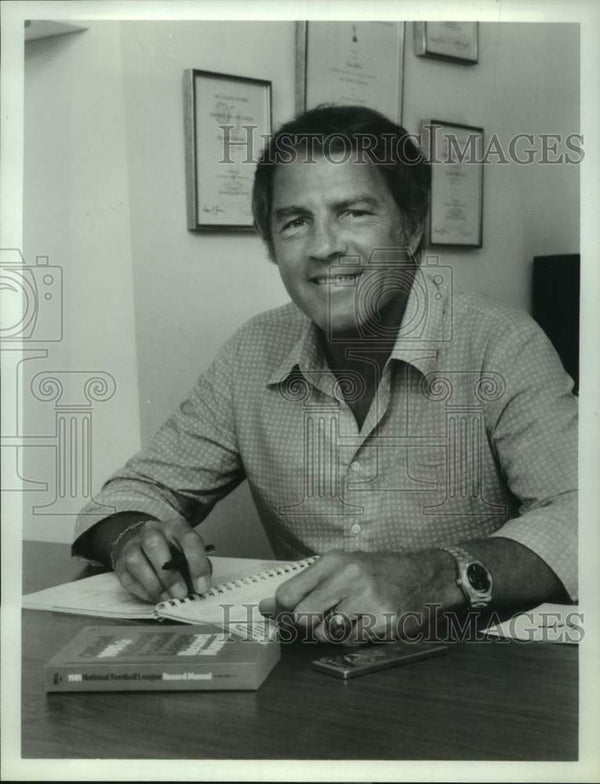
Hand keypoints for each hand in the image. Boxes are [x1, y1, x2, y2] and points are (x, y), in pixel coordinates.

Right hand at [112, 518, 211, 602]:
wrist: (145, 545)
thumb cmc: (174, 552)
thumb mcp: (190, 553)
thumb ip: (197, 566)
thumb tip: (198, 586)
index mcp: (175, 526)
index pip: (188, 539)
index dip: (197, 564)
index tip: (202, 586)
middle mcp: (152, 531)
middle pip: (154, 545)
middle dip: (169, 575)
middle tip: (181, 594)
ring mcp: (133, 545)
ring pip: (136, 561)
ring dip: (155, 585)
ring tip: (168, 598)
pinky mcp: (121, 563)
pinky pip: (128, 578)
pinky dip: (144, 591)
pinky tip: (156, 597)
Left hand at [260, 549, 459, 642]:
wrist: (423, 576)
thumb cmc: (376, 573)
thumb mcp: (340, 568)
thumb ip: (304, 586)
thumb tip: (266, 606)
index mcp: (333, 560)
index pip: (288, 593)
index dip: (283, 609)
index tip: (288, 612)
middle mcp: (349, 576)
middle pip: (302, 616)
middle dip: (308, 623)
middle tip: (325, 616)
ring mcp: (367, 599)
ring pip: (326, 633)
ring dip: (333, 631)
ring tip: (351, 616)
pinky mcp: (383, 621)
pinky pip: (351, 641)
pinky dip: (354, 637)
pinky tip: (367, 622)